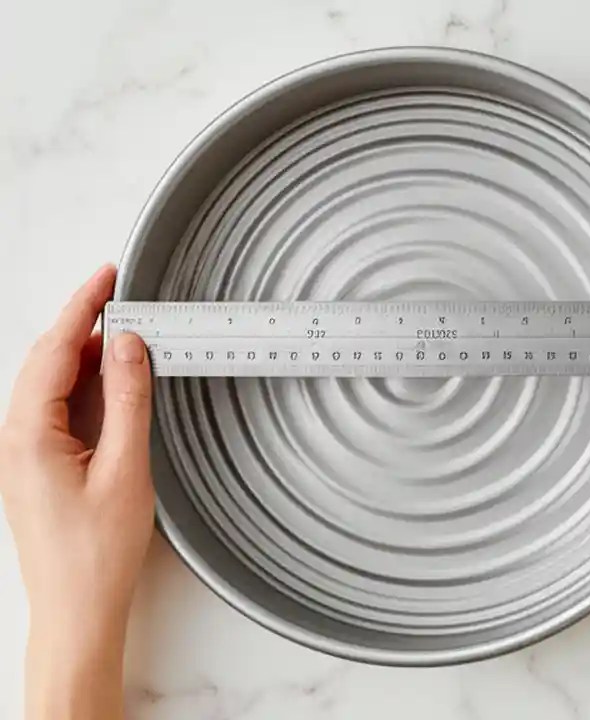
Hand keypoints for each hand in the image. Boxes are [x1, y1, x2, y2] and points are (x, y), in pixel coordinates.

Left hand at [0, 264, 153, 719]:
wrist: (76, 611)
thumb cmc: (95, 554)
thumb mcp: (126, 469)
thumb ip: (129, 401)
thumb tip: (131, 347)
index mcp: (26, 434)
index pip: (55, 351)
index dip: (82, 307)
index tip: (107, 275)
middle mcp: (14, 439)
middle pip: (45, 362)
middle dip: (82, 323)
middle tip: (120, 294)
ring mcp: (22, 454)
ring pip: (51, 385)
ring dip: (86, 355)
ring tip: (125, 333)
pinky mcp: (37, 468)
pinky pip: (58, 410)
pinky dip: (86, 386)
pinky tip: (113, 382)